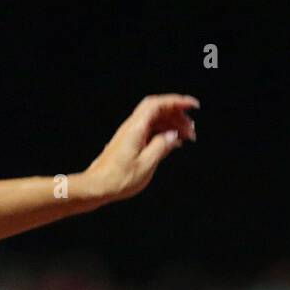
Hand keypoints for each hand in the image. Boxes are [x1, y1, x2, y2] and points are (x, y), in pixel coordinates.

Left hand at [79, 94, 198, 204]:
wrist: (95, 187)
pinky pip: (150, 131)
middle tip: (191, 129)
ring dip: (172, 125)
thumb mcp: (146, 165)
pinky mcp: (128, 143)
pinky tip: (173, 143)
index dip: (177, 101)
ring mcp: (129, 135)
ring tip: (186, 137)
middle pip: (157, 110)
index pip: (158, 104)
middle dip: (177, 115)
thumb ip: (161, 147)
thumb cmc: (117, 179)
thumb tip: (172, 135)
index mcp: (136, 129)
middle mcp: (131, 128)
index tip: (193, 105)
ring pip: (155, 121)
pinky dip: (163, 134)